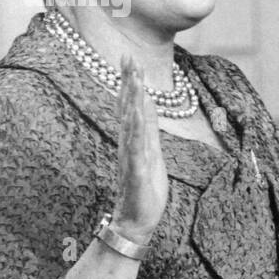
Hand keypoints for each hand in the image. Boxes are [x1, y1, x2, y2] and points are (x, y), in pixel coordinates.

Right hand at [111, 54, 168, 240]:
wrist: (137, 221)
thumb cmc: (144, 189)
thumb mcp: (152, 153)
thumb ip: (147, 129)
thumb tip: (147, 106)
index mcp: (133, 140)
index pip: (130, 106)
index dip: (129, 83)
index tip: (129, 59)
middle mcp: (128, 144)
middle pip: (127, 108)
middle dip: (128, 82)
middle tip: (127, 57)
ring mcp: (130, 156)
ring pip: (129, 123)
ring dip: (130, 100)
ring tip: (132, 78)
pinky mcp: (135, 171)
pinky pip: (134, 148)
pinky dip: (134, 130)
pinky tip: (134, 115)